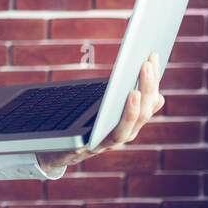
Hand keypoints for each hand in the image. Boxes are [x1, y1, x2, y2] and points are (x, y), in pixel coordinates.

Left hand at [36, 52, 164, 174]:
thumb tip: (153, 85)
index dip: (153, 80)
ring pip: (123, 133)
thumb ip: (125, 98)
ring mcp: (102, 145)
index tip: (153, 56)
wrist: (53, 150)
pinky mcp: (80, 152)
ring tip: (134, 91)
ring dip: (131, 112)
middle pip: (141, 116)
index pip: (148, 102)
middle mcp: (121, 135)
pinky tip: (101, 119)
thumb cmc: (81, 123)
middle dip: (147, 89)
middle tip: (146, 64)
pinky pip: (90, 144)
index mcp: (129, 123)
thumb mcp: (105, 108)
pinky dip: (100, 133)